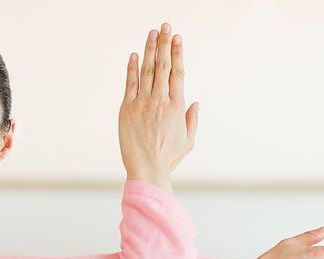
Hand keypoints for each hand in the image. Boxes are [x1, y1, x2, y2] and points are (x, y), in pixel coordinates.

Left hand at [119, 22, 199, 190]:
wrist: (146, 169)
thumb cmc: (168, 158)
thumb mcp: (188, 141)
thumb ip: (193, 120)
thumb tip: (196, 102)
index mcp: (177, 106)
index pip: (178, 72)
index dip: (178, 53)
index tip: (177, 38)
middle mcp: (160, 101)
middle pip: (163, 65)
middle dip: (164, 43)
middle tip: (165, 26)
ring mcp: (142, 103)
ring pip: (147, 70)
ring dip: (150, 50)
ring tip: (152, 33)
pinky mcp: (127, 109)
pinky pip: (130, 83)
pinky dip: (132, 68)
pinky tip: (134, 55)